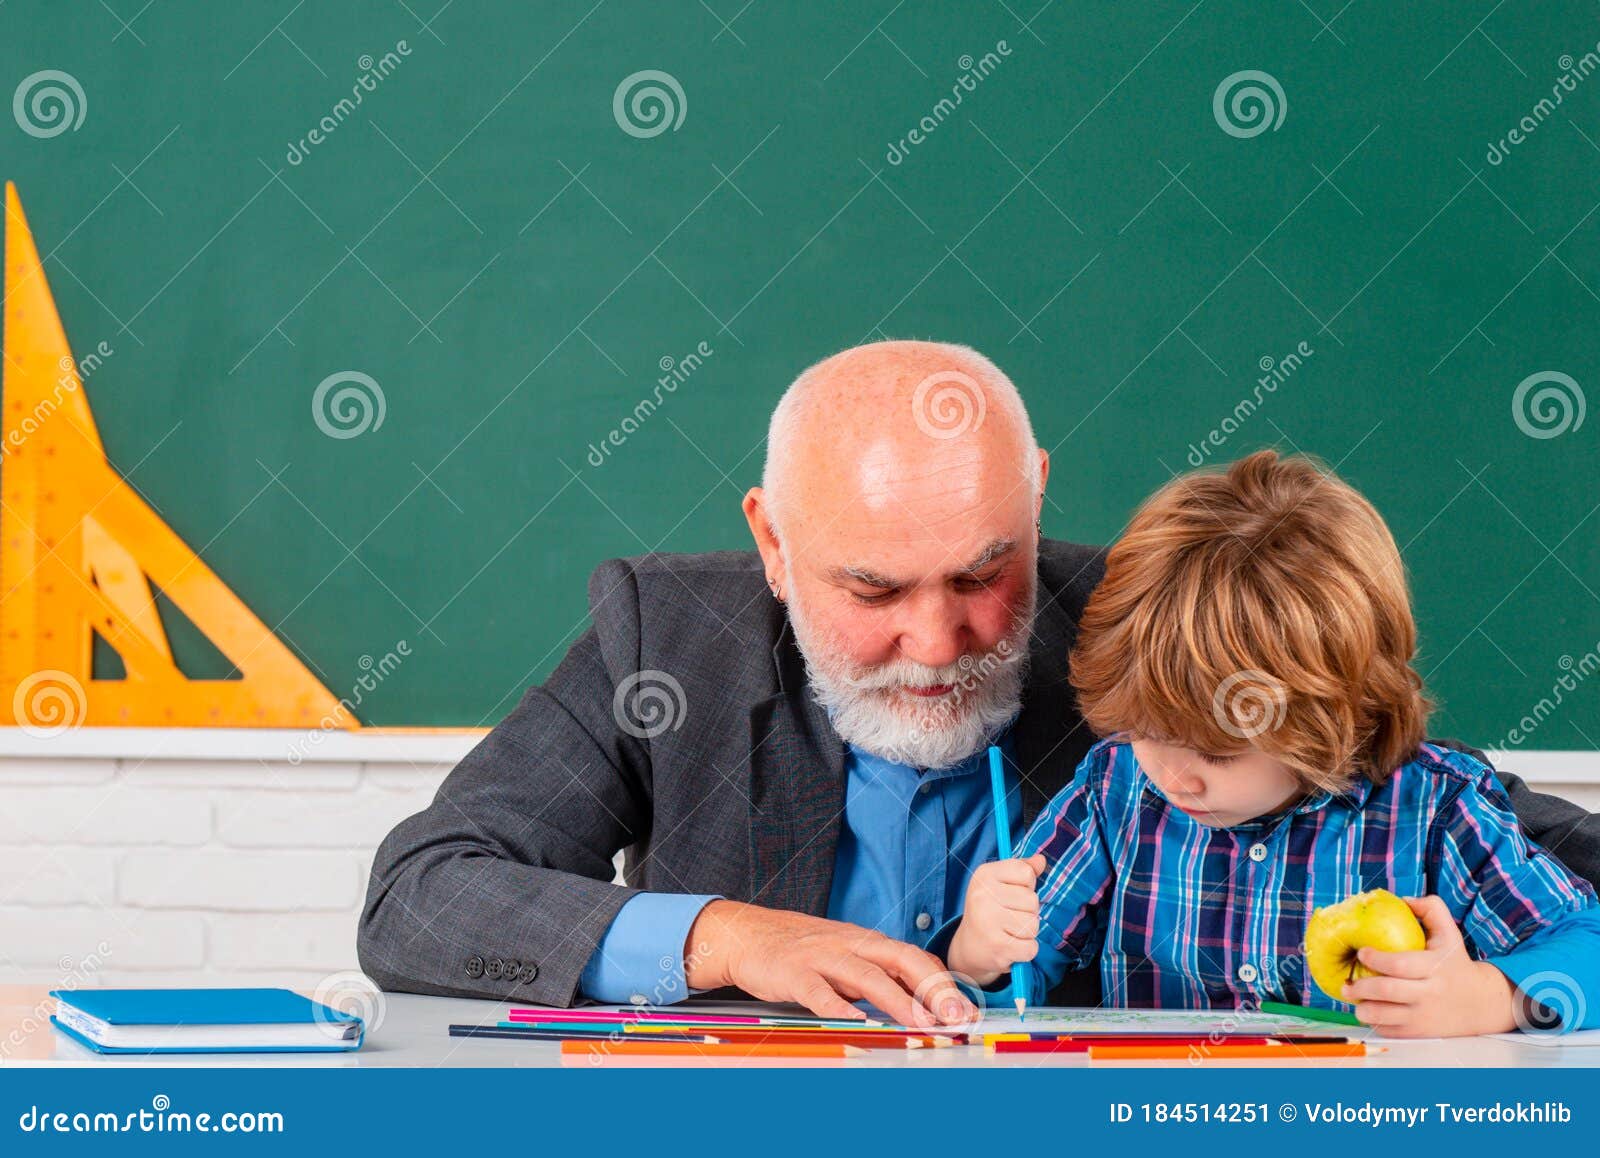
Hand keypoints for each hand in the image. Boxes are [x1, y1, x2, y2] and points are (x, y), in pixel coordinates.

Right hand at [683, 900, 977, 1028]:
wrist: (749, 934)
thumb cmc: (804, 951)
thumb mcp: (847, 958)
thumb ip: (879, 978)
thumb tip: (923, 1005)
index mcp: (868, 942)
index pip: (915, 958)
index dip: (943, 983)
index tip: (966, 1010)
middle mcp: (851, 945)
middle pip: (901, 961)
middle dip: (933, 989)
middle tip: (956, 1017)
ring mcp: (823, 957)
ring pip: (867, 976)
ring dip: (898, 1001)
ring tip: (921, 1023)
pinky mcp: (795, 973)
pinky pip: (819, 992)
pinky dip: (838, 1007)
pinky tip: (854, 1022)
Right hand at [947, 854, 1046, 985]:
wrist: (969, 946)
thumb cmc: (990, 910)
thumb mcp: (1000, 883)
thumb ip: (1022, 869)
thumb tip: (1041, 860)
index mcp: (984, 875)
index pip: (1026, 872)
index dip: (1026, 885)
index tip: (1011, 893)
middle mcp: (982, 895)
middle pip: (1032, 900)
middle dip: (1028, 911)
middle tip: (1008, 917)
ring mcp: (988, 921)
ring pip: (1033, 925)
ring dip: (1027, 932)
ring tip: (1008, 932)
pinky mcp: (997, 947)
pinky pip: (1031, 947)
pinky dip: (1026, 950)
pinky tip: (1010, 947)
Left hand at [1343, 894, 1517, 1036]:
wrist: (1481, 1002)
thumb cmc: (1455, 963)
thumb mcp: (1450, 933)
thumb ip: (1431, 909)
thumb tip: (1403, 899)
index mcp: (1435, 967)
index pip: (1400, 965)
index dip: (1376, 958)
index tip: (1361, 952)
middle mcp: (1429, 994)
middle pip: (1388, 992)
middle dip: (1361, 987)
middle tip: (1347, 982)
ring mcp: (1424, 1016)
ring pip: (1384, 1016)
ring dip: (1362, 1008)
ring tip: (1353, 998)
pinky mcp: (1420, 1032)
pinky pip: (1389, 1030)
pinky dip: (1373, 1022)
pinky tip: (1368, 1010)